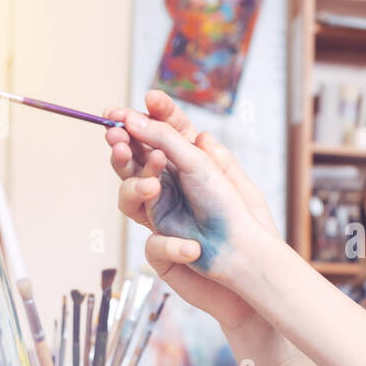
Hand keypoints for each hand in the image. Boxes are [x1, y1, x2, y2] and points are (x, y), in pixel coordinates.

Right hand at [104, 91, 274, 330]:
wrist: (248, 266)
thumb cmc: (236, 214)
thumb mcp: (206, 168)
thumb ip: (171, 140)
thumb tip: (138, 118)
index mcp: (186, 165)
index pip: (161, 133)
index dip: (150, 116)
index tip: (143, 99)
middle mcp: (170, 187)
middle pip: (134, 161)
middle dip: (123, 146)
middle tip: (116, 135)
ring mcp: (162, 218)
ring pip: (130, 198)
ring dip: (135, 187)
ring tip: (153, 185)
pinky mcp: (162, 251)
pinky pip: (152, 243)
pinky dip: (171, 244)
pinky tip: (192, 247)